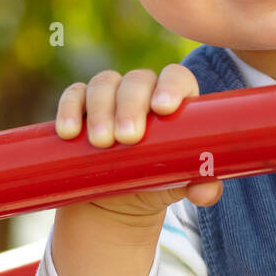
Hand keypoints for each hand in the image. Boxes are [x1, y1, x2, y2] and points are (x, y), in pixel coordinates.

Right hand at [55, 65, 223, 226]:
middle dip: (131, 106)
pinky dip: (69, 109)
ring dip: (100, 110)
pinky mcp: (80, 107)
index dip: (171, 86)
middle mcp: (143, 91)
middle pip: (138, 81)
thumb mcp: (180, 184)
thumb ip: (202, 186)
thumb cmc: (157, 181)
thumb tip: (206, 190)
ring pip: (104, 84)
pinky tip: (69, 132)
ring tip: (101, 143)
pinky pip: (74, 95)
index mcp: (174, 100)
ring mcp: (110, 95)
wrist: (118, 198)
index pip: (176, 77)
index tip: (163, 108)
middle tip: (128, 138)